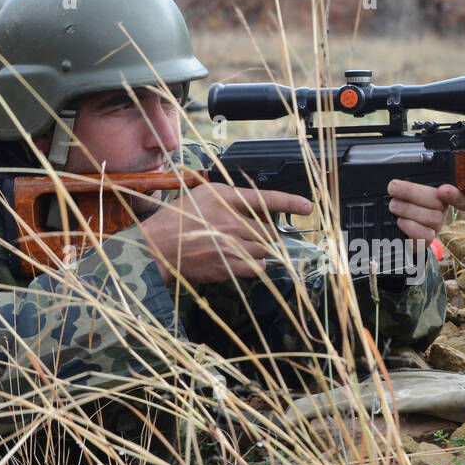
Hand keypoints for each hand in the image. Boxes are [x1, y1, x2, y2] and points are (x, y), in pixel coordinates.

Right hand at [139, 182, 312, 284]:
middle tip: (250, 238)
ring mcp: (232, 244)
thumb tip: (251, 207)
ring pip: (264, 251)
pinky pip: (256, 268)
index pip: (267, 198)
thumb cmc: (175, 222)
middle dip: (266, 236)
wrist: (156, 247)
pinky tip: (238, 262)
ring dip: (258, 252)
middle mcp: (232, 220)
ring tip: (239, 249)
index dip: (291, 202)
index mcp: (225, 198)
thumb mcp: (200, 196)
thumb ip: (228, 200)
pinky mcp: (229, 265)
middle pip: (269, 232)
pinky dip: (253, 267)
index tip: (308, 207)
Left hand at [386, 180, 464, 242]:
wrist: (391, 226)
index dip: (456, 195)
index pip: (462, 195)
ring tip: (393, 205)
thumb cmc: (400, 200)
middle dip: (413, 193)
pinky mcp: (427, 240)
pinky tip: (400, 221)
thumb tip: (399, 181)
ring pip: (432, 218)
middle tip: (393, 188)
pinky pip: (425, 235)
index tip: (443, 190)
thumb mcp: (405, 186)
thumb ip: (410, 180)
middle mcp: (442, 210)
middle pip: (440, 203)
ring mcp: (436, 226)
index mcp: (442, 193)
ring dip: (407, 209)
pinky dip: (410, 226)